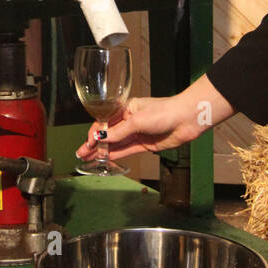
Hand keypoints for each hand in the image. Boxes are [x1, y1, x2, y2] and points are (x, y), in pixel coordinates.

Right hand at [75, 76, 234, 162]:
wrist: (186, 119)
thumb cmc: (164, 112)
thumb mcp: (138, 120)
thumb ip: (118, 132)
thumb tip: (100, 139)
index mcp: (126, 108)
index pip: (104, 122)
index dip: (94, 133)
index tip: (88, 143)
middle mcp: (129, 121)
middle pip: (108, 134)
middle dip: (94, 144)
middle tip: (81, 154)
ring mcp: (136, 133)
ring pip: (115, 144)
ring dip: (102, 151)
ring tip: (87, 159)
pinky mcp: (144, 144)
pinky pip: (126, 150)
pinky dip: (115, 155)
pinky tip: (104, 159)